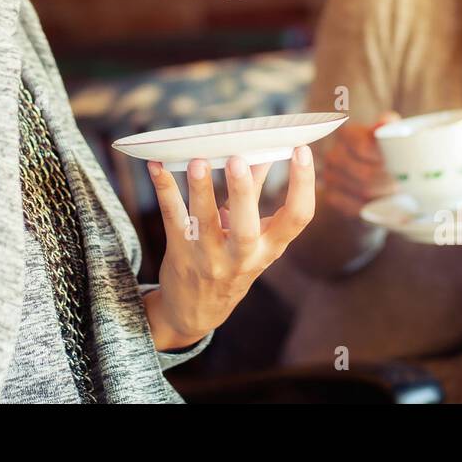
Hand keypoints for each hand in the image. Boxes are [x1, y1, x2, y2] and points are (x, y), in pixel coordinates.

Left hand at [144, 147, 315, 346]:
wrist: (195, 311)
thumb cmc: (230, 263)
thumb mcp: (253, 238)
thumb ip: (255, 195)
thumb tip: (264, 152)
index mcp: (269, 248)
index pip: (297, 218)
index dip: (303, 184)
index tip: (302, 150)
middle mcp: (241, 256)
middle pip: (246, 227)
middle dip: (242, 192)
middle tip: (238, 159)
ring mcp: (208, 256)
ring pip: (204, 221)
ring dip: (200, 189)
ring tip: (198, 162)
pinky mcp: (180, 251)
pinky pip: (172, 217)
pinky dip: (165, 189)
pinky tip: (157, 165)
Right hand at [317, 110, 399, 217]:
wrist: (365, 184)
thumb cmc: (380, 157)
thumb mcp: (386, 139)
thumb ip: (388, 127)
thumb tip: (386, 122)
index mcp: (347, 134)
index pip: (363, 147)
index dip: (383, 159)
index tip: (400, 167)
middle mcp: (333, 154)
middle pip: (365, 172)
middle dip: (388, 181)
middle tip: (404, 186)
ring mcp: (329, 177)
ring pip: (362, 191)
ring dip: (384, 195)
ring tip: (398, 195)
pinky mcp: (331, 197)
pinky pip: (354, 206)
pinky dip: (371, 207)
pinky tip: (382, 204)